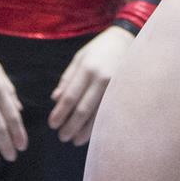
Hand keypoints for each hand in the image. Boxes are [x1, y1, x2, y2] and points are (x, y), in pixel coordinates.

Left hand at [47, 26, 133, 145]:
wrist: (127, 40)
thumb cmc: (99, 50)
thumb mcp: (79, 58)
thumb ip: (67, 79)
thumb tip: (55, 99)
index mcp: (87, 69)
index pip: (70, 96)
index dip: (60, 112)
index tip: (52, 124)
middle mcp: (101, 79)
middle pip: (83, 109)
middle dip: (70, 126)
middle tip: (62, 137)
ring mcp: (116, 87)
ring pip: (98, 116)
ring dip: (85, 131)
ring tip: (75, 141)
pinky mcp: (125, 93)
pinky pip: (110, 114)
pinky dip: (100, 126)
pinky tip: (93, 134)